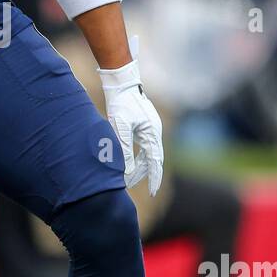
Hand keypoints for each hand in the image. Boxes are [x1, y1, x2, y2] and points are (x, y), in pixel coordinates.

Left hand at [97, 59, 163, 195]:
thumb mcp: (120, 127)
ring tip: (127, 180)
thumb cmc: (121, 103)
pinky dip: (138, 158)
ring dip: (139, 167)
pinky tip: (129, 164)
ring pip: (147, 154)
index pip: (155, 162)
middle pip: (152, 160)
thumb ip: (124, 149)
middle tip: (128, 187)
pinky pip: (143, 147)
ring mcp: (150, 129)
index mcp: (152, 133)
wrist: (122, 84)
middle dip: (143, 175)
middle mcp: (154, 132)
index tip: (152, 193)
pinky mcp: (143, 126)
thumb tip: (127, 170)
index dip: (154, 178)